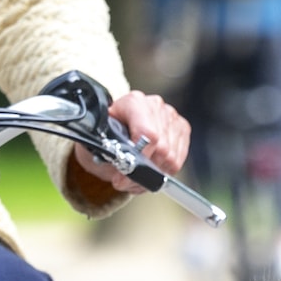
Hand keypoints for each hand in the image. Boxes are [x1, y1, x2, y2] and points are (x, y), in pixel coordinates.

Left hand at [72, 90, 190, 194]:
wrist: (115, 128)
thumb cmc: (106, 136)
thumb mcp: (99, 145)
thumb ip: (111, 156)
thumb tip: (126, 170)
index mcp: (133, 103)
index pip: (148, 134)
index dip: (140, 158)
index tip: (126, 171)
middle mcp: (155, 106)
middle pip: (162, 149)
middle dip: (144, 170)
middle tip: (128, 178)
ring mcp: (170, 116)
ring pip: (171, 158)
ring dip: (154, 174)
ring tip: (138, 174)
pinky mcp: (181, 128)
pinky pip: (178, 160)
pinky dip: (164, 171)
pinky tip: (150, 168)